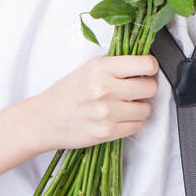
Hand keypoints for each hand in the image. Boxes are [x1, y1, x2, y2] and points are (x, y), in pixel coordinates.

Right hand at [33, 55, 159, 150]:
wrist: (45, 119)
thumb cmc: (67, 93)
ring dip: (139, 108)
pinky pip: (137, 126)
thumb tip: (144, 65)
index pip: (145, 64)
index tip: (147, 71)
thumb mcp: (89, 68)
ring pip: (146, 109)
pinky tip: (118, 118)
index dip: (150, 68)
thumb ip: (116, 66)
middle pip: (150, 88)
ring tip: (123, 106)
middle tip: (135, 91)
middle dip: (145, 89)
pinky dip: (131, 123)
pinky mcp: (107, 132)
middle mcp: (105, 88)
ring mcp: (106, 112)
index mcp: (101, 68)